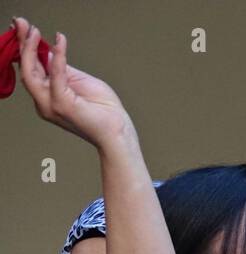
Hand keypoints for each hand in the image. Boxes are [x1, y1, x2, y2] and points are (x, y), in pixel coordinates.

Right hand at [13, 18, 133, 149]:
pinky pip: (56, 75)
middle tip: (21, 23)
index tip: (23, 27)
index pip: (30, 69)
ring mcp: (50, 105)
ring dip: (30, 48)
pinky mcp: (61, 104)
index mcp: (46, 97)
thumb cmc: (103, 111)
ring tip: (32, 30)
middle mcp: (43, 102)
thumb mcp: (79, 82)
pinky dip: (58, 56)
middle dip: (22, 43)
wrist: (118, 132)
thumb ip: (62, 69)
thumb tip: (48, 51)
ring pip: (31, 72)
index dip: (25, 48)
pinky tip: (60, 41)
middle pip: (26, 68)